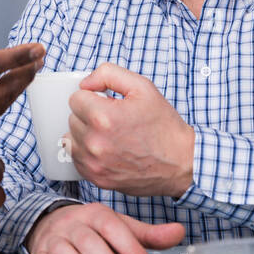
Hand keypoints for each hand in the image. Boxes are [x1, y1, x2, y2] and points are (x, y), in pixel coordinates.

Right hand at [24, 203, 184, 253]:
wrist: (51, 222)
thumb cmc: (92, 230)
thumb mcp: (120, 227)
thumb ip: (148, 234)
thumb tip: (179, 232)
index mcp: (95, 214)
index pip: (111, 226)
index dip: (128, 247)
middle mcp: (72, 224)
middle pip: (88, 242)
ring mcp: (53, 239)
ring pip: (65, 253)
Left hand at [68, 63, 194, 196]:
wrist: (181, 163)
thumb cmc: (163, 126)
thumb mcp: (142, 87)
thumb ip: (108, 74)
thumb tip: (85, 83)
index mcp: (103, 117)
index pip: (75, 99)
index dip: (92, 98)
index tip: (107, 104)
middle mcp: (95, 142)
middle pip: (72, 119)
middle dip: (89, 116)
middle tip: (114, 121)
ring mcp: (94, 164)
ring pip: (71, 140)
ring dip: (86, 135)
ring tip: (110, 136)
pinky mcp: (97, 179)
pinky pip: (77, 160)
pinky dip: (88, 154)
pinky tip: (108, 150)